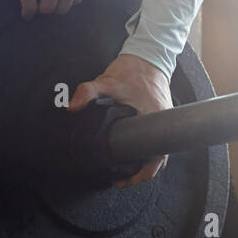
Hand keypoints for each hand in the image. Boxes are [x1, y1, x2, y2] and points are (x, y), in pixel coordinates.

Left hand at [67, 54, 171, 186]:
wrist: (148, 56)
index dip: (141, 174)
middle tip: (122, 180)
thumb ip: (87, 92)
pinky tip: (132, 151)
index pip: (155, 157)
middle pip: (158, 159)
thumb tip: (73, 107)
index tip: (124, 180)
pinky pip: (157, 139)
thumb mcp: (107, 81)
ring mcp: (164, 119)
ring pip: (158, 150)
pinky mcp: (161, 116)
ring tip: (126, 170)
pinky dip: (146, 149)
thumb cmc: (133, 69)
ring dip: (144, 162)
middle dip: (140, 173)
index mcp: (155, 117)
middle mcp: (164, 121)